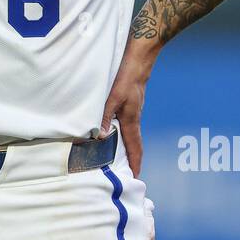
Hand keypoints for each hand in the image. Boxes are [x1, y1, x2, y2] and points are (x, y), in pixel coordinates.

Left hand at [99, 51, 153, 174]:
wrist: (138, 62)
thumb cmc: (126, 79)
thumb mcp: (112, 98)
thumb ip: (105, 117)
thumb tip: (101, 137)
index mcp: (132, 121)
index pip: (135, 148)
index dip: (135, 163)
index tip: (135, 177)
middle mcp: (134, 119)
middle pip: (135, 145)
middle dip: (133, 160)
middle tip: (128, 174)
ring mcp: (133, 113)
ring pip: (131, 136)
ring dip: (128, 149)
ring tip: (120, 159)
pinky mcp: (130, 106)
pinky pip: (128, 126)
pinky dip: (124, 136)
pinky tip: (115, 135)